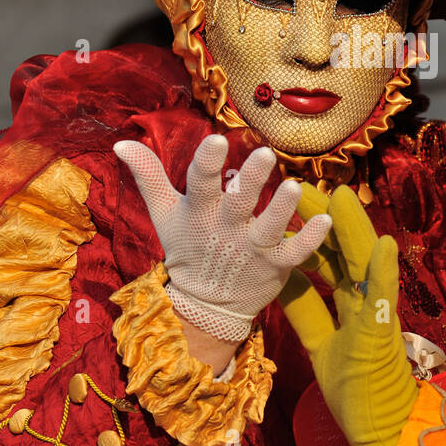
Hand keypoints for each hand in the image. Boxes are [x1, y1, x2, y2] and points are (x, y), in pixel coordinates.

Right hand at [114, 135, 331, 341]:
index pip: (201, 183)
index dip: (208, 162)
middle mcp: (227, 228)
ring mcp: (252, 248)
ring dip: (282, 209)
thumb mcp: (165, 213)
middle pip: (239, 202)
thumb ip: (149, 176)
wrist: (205, 304)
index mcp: (200, 211)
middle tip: (266, 154)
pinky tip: (325, 221)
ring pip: (270, 227)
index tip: (216, 141)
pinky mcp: (275, 265)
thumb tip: (121, 143)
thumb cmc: (188, 247)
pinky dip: (309, 239)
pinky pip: (294, 252)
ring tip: (295, 187)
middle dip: (251, 180)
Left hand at [279, 185, 417, 445]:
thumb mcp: (320, 342)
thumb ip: (306, 310)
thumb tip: (281, 277)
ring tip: (341, 195)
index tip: (288, 204)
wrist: (386, 428)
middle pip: (342, 250)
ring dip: (354, 228)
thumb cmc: (357, 389)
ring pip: (365, 262)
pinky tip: (383, 244)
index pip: (326, 257)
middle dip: (322, 217)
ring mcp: (377, 313)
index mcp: (349, 301)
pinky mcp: (383, 333)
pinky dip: (384, 269)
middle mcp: (365, 300)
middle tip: (299, 184)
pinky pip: (385, 297)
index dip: (308, 230)